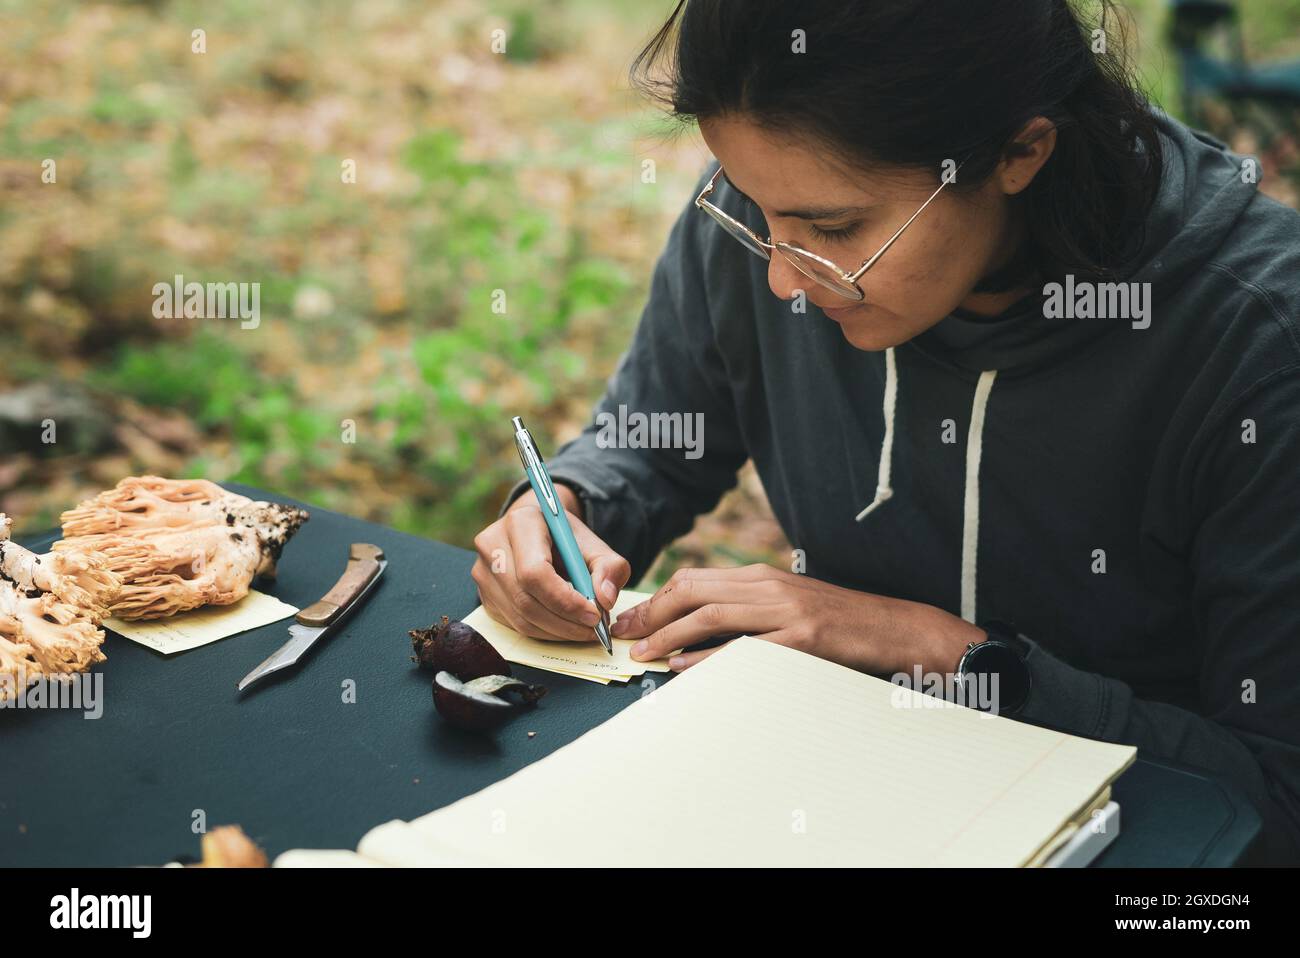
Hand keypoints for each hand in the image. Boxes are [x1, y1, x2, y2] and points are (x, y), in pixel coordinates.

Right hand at [471, 489, 630, 641]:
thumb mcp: (596, 546)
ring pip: (520, 619)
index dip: (565, 600)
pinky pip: (514, 625)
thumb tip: (605, 599)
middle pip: (526, 600)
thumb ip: (609, 568)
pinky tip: (565, 626)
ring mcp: (483, 572)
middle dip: (565, 622)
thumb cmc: (567, 540)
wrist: (539, 533)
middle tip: (594, 629)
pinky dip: (545, 632)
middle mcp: (493, 545)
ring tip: (584, 629)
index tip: (594, 614)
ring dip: (557, 632)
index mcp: (521, 522)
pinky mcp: (485, 595)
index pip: (535, 573)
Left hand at [614, 564, 983, 674]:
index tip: (628, 619)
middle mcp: (768, 587)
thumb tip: (693, 633)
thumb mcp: (787, 608)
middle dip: (651, 614)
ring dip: (669, 636)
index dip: (655, 599)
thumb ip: (746, 613)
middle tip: (621, 635)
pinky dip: (709, 658)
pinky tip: (685, 668)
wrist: (893, 628)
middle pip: (693, 592)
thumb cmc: (837, 624)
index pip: (693, 581)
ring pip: (712, 616)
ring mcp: (786, 612)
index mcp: (761, 578)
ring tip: (643, 654)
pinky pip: (745, 648)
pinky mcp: (803, 640)